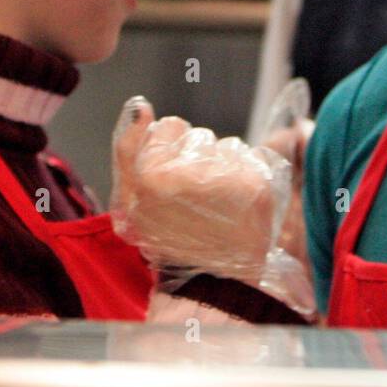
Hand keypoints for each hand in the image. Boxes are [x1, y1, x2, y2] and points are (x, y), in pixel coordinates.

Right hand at [111, 97, 288, 282]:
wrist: (210, 281)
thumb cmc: (167, 239)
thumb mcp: (130, 201)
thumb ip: (128, 148)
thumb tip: (141, 105)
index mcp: (154, 172)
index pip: (171, 126)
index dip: (172, 151)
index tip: (174, 180)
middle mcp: (191, 170)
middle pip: (201, 137)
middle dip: (199, 160)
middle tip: (197, 198)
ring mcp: (228, 176)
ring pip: (229, 146)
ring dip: (225, 166)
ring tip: (219, 202)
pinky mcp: (258, 185)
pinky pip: (254, 157)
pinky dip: (248, 175)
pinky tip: (239, 203)